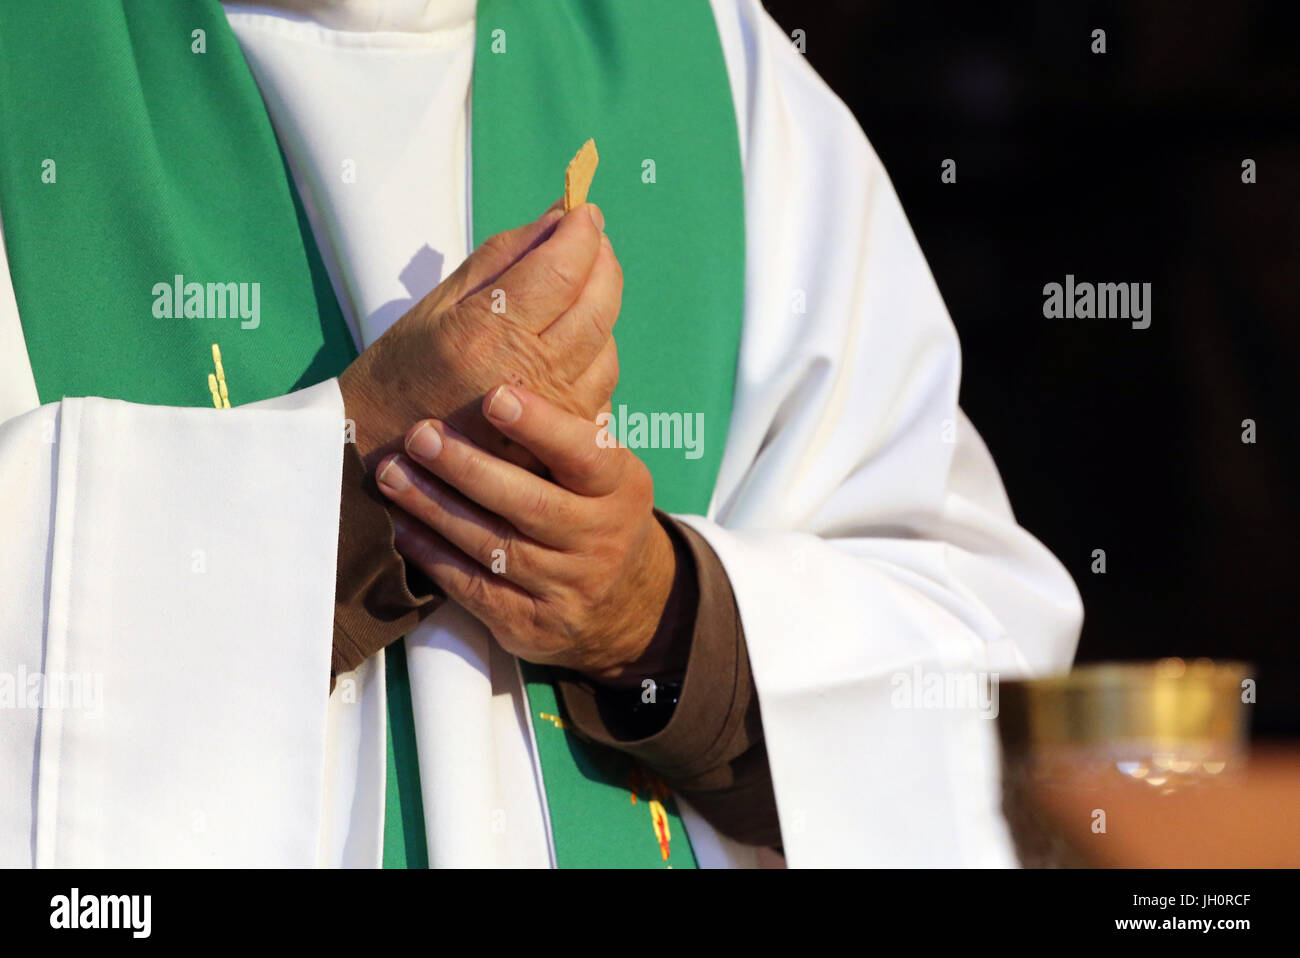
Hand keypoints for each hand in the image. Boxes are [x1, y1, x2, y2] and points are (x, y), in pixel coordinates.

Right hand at [338, 202, 620, 471]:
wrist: (377, 456)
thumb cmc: (400, 372)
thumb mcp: (439, 302)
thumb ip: (505, 256)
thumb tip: (560, 217)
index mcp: (486, 334)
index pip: (562, 269)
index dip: (581, 231)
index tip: (582, 211)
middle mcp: (525, 377)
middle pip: (597, 306)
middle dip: (603, 261)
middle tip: (593, 239)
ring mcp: (548, 419)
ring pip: (606, 346)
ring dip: (603, 306)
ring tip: (582, 285)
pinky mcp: (557, 446)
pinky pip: (601, 387)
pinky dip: (597, 351)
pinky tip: (575, 336)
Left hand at [374, 384, 683, 684]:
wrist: (623, 604)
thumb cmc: (593, 508)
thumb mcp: (603, 467)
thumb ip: (568, 421)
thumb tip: (523, 341)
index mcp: (620, 487)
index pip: (584, 454)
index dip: (541, 426)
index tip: (496, 395)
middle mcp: (599, 539)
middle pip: (529, 503)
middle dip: (467, 467)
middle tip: (420, 433)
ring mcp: (567, 586)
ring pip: (492, 547)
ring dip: (434, 507)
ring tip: (390, 472)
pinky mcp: (532, 624)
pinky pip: (473, 589)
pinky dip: (432, 555)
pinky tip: (401, 524)